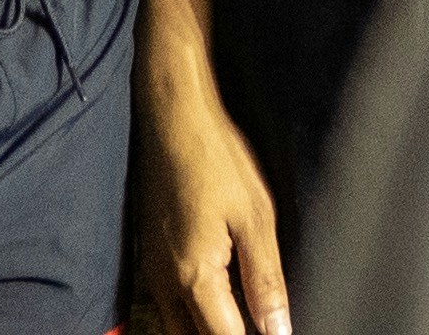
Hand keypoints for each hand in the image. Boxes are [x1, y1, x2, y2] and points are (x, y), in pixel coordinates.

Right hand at [135, 11, 290, 334]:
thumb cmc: (214, 157)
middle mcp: (165, 285)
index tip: (275, 334)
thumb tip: (279, 330)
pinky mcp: (148, 258)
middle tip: (258, 324)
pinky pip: (168, 306)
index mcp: (195, 278)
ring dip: (208, 329)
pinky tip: (219, 300)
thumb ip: (265, 281)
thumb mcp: (255, 217)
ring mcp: (152, 273)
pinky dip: (192, 316)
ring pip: (177, 329)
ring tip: (240, 317)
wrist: (171, 116)